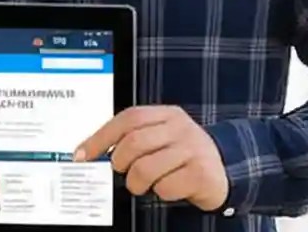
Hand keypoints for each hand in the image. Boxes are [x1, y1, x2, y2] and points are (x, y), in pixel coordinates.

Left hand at [73, 106, 228, 211]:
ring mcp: (192, 148)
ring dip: (137, 183)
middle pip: (134, 142)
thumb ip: (134, 138)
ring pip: (145, 168)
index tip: (82, 155)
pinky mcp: (201, 172)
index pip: (127, 119)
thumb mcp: (162, 138)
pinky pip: (166, 186)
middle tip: (123, 172)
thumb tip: (91, 152)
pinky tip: (170, 187)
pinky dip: (161, 192)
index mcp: (166, 114)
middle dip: (120, 163)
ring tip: (144, 184)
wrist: (226, 168)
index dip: (100, 137)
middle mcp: (180, 127)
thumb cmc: (184, 155)